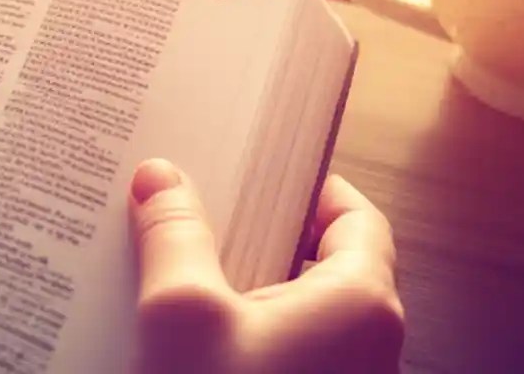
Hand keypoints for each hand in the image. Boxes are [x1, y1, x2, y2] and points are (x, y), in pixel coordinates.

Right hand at [130, 159, 403, 373]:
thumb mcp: (182, 316)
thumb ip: (173, 236)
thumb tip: (158, 176)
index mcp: (361, 302)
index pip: (354, 217)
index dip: (306, 186)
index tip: (256, 169)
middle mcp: (365, 343)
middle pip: (320, 261)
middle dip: (255, 232)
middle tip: (198, 205)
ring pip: (294, 312)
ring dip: (238, 284)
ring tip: (175, 262)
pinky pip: (277, 354)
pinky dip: (236, 331)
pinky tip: (179, 331)